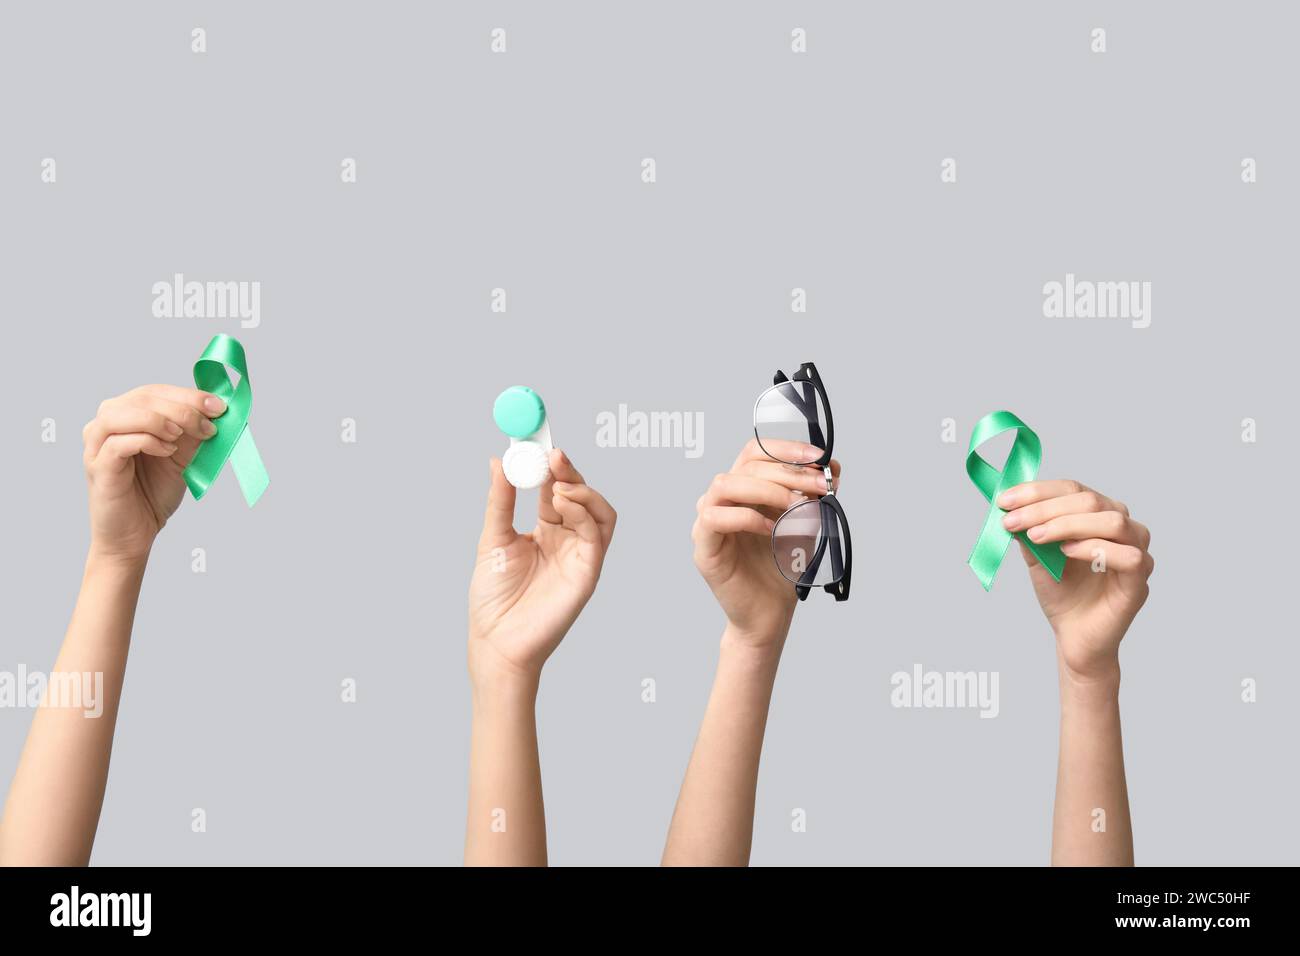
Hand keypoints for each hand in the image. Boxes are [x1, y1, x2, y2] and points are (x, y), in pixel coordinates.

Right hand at [83, 385, 226, 563]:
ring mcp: (97, 445)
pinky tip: (167, 451)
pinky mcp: (98, 466)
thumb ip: (194, 434)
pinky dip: (147, 441)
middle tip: (208, 425)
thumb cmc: (154, 493)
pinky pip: (119, 443)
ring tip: (181, 436)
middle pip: (141, 398)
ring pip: (123, 413)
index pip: (154, 392)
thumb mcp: (182, 457)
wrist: (136, 534)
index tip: (219, 406)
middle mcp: (106, 425)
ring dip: (160, 420)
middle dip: (181, 408)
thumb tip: (218, 411)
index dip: (188, 395)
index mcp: (126, 416)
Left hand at [468, 450, 615, 685]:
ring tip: (557, 485)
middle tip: (552, 454)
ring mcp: (580, 556)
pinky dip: (583, 512)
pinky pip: (598, 535)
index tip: (538, 441)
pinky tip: (560, 504)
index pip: (555, 488)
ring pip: (600, 512)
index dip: (551, 465)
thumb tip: (499, 461)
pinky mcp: (588, 572)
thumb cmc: (492, 598)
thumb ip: (500, 501)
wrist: (495, 641)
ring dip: (583, 490)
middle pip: (582, 495)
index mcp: (545, 531)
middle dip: (570, 471)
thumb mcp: (492, 539)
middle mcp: (567, 540)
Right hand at [692, 439, 840, 644]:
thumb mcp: (805, 522)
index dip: (786, 449)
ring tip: (796, 507)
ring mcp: (707, 522)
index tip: (819, 458)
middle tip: (819, 486)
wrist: (771, 613)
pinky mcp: (703, 547)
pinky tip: (771, 529)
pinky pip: (716, 518)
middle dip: (788, 471)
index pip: (755, 451)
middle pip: (746, 465)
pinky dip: (747, 517)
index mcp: (743, 489)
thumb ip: (813, 494)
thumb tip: (832, 464)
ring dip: (767, 490)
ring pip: (725, 484)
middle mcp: (721, 500)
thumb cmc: (782, 567)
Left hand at [999, 480, 1153, 683]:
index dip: (1037, 492)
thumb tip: (1009, 506)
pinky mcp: (1140, 580)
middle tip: (1012, 521)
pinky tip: (1066, 552)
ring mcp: (1137, 551)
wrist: (1073, 636)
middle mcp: (1123, 528)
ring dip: (1067, 524)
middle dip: (1044, 508)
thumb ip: (1028, 531)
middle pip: (1090, 501)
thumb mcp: (1037, 557)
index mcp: (1098, 515)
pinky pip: (1129, 555)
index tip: (1004, 501)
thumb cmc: (1061, 594)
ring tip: (1036, 536)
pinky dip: (1094, 548)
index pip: (1072, 489)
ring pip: (1112, 521)